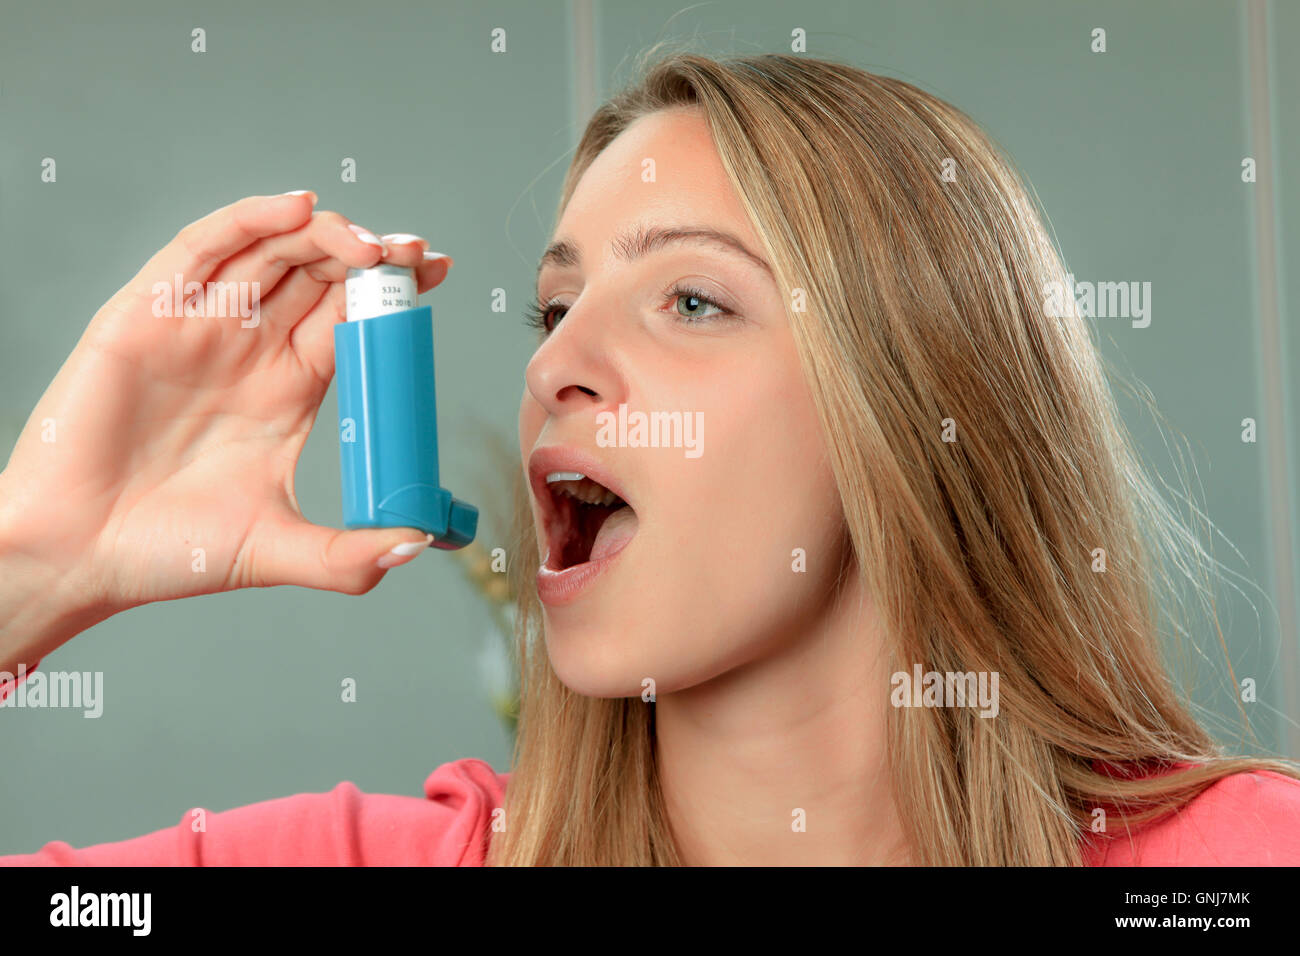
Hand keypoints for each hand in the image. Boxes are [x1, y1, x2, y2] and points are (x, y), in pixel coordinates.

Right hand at [0, 192, 454, 650]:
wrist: (77, 557)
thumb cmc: (170, 552)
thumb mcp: (278, 551)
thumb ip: (347, 559)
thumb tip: (417, 548)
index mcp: (288, 387)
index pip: (351, 318)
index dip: (393, 292)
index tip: (436, 272)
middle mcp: (249, 346)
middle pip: (321, 274)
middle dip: (373, 256)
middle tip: (416, 256)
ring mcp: (200, 324)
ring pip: (272, 250)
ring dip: (325, 235)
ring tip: (372, 246)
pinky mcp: (147, 312)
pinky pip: (204, 248)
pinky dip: (250, 220)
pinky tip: (297, 210)